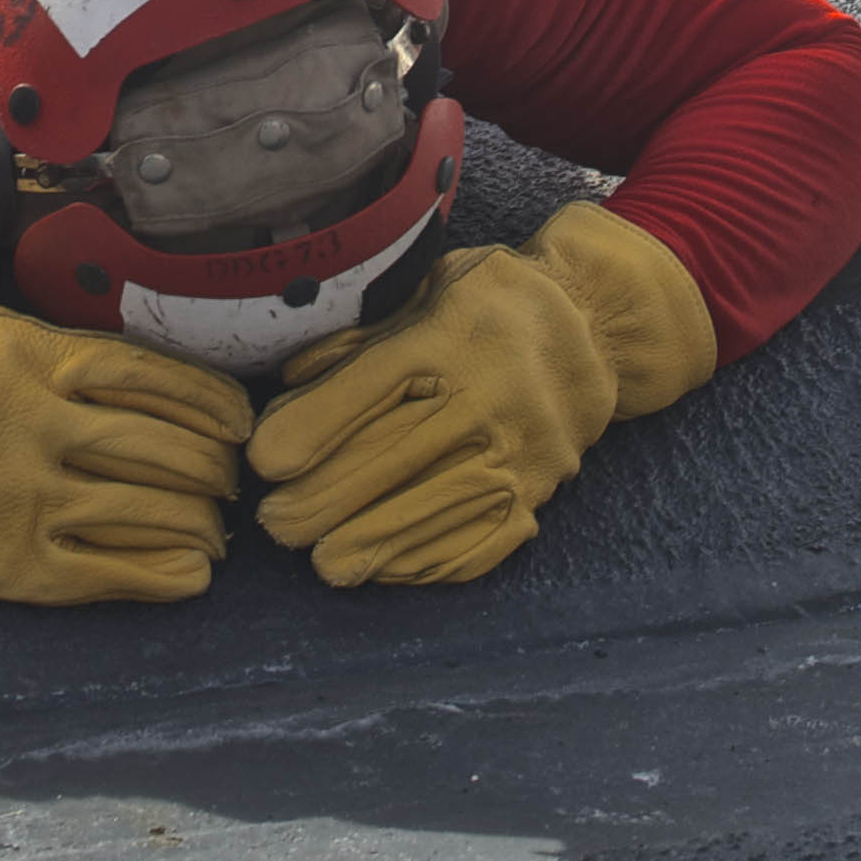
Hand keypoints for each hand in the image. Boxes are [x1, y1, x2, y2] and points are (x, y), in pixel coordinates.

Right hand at [0, 298, 251, 605]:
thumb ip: (63, 351)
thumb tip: (148, 379)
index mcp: (38, 359)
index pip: (161, 381)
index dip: (216, 407)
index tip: (239, 422)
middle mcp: (40, 425)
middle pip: (168, 449)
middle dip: (216, 470)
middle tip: (230, 481)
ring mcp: (23, 497)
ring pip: (149, 510)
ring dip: (200, 523)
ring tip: (215, 530)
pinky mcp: (4, 560)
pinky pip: (105, 571)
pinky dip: (160, 573)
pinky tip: (191, 573)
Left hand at [250, 201, 710, 587]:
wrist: (595, 323)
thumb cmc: (489, 304)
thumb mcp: (424, 290)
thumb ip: (358, 340)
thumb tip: (287, 385)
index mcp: (448, 335)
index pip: (371, 385)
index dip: (313, 428)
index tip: (264, 461)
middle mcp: (486, 393)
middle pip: (394, 456)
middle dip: (325, 498)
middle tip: (275, 524)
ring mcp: (520, 446)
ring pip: (436, 506)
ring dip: (373, 542)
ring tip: (323, 564)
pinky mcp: (541, 486)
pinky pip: (486, 537)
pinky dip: (433, 560)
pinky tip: (390, 570)